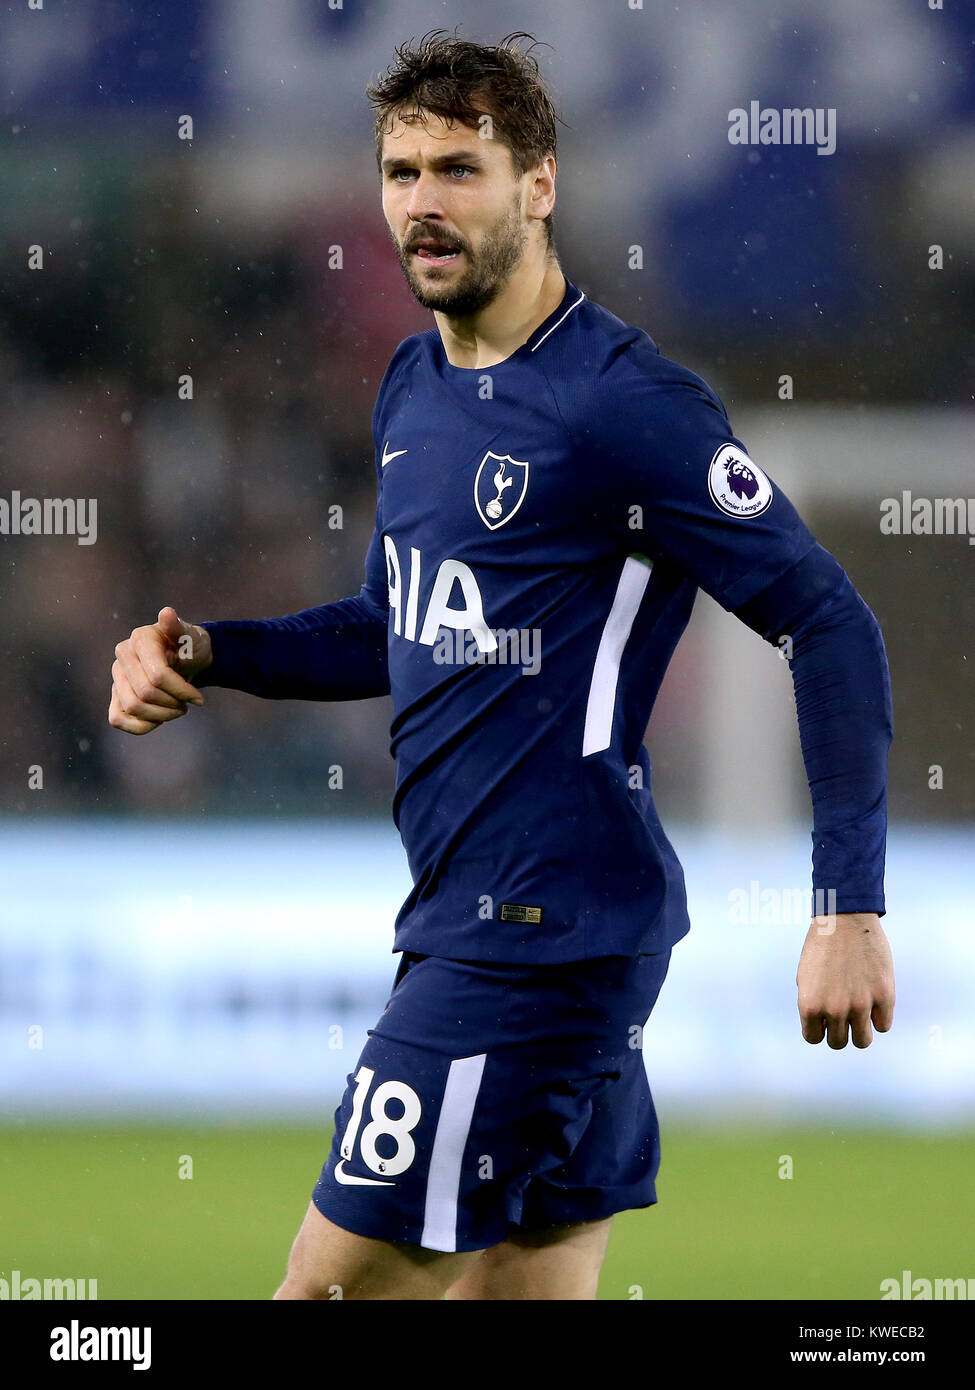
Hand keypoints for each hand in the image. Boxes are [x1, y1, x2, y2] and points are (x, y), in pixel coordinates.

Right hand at [109, 606, 212, 734]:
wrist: (185, 658)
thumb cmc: (189, 646)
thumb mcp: (191, 636)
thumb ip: (179, 627)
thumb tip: (167, 613)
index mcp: (140, 639)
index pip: (157, 676)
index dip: (181, 691)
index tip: (199, 699)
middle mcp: (122, 656)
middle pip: (144, 694)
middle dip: (172, 704)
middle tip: (188, 704)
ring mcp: (116, 676)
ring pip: (132, 708)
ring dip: (161, 715)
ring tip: (178, 710)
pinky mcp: (115, 695)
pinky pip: (118, 719)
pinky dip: (141, 726)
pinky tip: (160, 719)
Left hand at [796, 911, 894, 1048]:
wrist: (844, 918)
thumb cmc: (822, 945)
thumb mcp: (807, 976)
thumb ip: (814, 1003)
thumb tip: (824, 1027)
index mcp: (810, 1004)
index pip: (814, 1038)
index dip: (819, 1029)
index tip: (824, 1018)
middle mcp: (834, 1009)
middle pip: (838, 1043)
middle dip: (839, 1032)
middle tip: (843, 1016)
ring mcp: (861, 1004)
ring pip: (863, 1041)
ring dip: (860, 1032)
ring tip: (860, 1016)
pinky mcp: (884, 996)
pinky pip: (883, 1025)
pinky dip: (879, 1019)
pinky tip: (875, 1003)